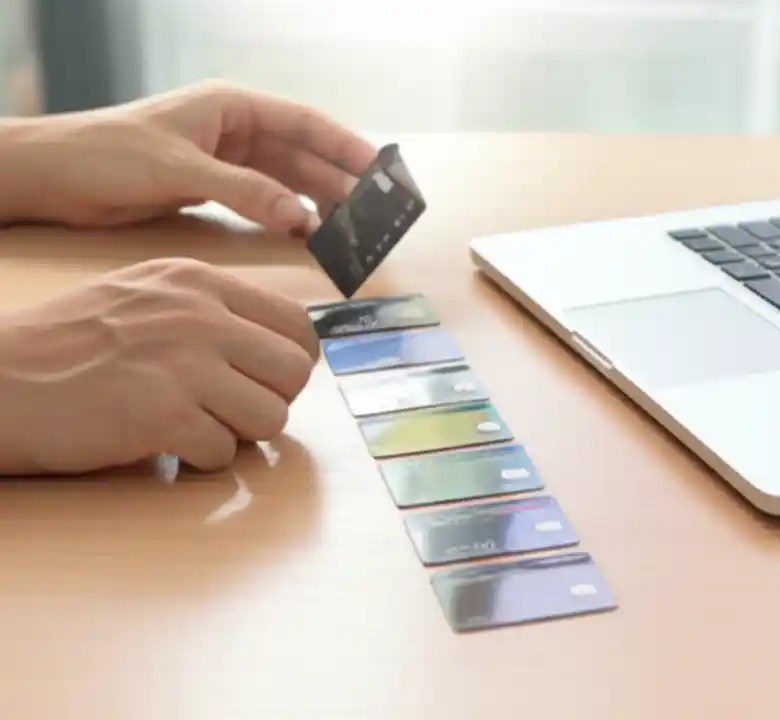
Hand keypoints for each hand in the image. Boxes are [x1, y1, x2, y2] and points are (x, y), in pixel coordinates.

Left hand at [0, 80, 376, 229]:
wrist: (54, 176)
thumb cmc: (107, 155)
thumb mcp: (181, 170)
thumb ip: (245, 192)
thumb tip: (302, 219)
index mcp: (232, 107)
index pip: (304, 123)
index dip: (346, 145)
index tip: (381, 170)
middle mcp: (236, 130)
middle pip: (303, 154)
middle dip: (340, 181)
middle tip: (376, 212)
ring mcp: (227, 159)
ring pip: (289, 180)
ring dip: (319, 202)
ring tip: (353, 229)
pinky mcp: (214, 187)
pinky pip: (266, 200)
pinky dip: (289, 216)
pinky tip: (310, 234)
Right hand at [0, 258, 318, 473]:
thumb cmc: (65, 345)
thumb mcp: (145, 296)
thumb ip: (209, 311)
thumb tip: (275, 347)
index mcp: (198, 282)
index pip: (297, 324)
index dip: (289, 362)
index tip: (264, 381)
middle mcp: (200, 315)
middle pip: (295, 371)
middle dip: (271, 401)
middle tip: (232, 412)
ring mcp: (184, 364)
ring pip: (272, 417)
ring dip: (240, 434)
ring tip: (197, 427)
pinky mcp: (164, 414)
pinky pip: (224, 453)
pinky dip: (200, 460)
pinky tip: (165, 446)